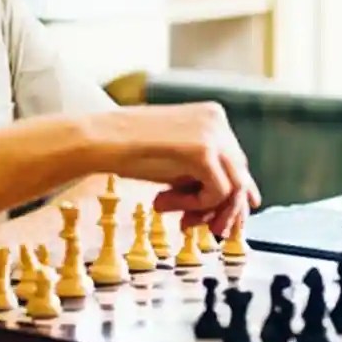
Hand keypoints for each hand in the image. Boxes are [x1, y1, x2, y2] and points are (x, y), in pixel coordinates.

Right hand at [91, 102, 260, 237]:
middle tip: (192, 225)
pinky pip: (218, 192)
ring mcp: (214, 133)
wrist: (98, 140)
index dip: (227, 197)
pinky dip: (195, 206)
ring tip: (180, 220)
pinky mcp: (204, 151)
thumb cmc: (129, 150)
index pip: (236, 163)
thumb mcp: (177, 159)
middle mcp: (218, 120)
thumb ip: (206, 174)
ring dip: (206, 210)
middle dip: (219, 209)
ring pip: (235, 188)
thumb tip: (243, 203)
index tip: (212, 218)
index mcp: (212, 116)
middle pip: (240, 176)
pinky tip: (162, 201)